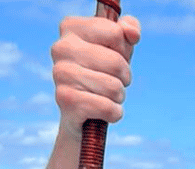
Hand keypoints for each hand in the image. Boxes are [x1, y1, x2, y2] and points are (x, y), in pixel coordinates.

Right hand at [51, 14, 141, 138]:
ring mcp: (60, 74)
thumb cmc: (102, 74)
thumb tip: (133, 33)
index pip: (116, 33)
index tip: (114, 58)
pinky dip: (114, 113)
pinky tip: (104, 112)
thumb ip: (128, 29)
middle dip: (124, 78)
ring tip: (106, 97)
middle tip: (113, 82)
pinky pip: (107, 108)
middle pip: (117, 63)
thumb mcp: (118, 48)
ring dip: (118, 97)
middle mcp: (61, 47)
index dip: (124, 52)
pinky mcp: (66, 100)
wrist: (82, 116)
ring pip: (113, 87)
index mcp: (71, 27)